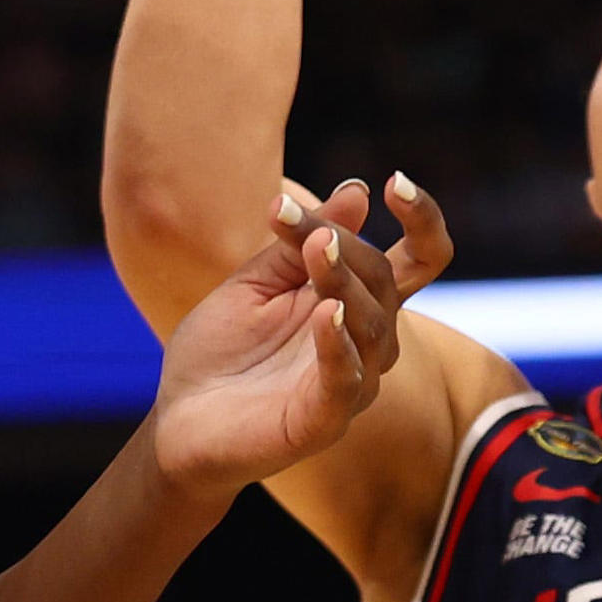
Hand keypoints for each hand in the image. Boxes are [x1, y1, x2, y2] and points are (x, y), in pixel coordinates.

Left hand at [146, 177, 422, 499]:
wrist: (178, 420)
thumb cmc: (222, 351)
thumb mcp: (254, 282)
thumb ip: (299, 242)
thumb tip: (357, 190)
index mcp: (356, 303)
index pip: (419, 260)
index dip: (422, 220)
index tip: (395, 181)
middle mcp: (366, 342)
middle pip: (381, 281)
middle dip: (341, 243)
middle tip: (292, 221)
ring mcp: (351, 384)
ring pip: (372, 326)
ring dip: (343, 282)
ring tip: (314, 250)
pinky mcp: (322, 420)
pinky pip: (345, 381)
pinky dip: (338, 346)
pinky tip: (324, 314)